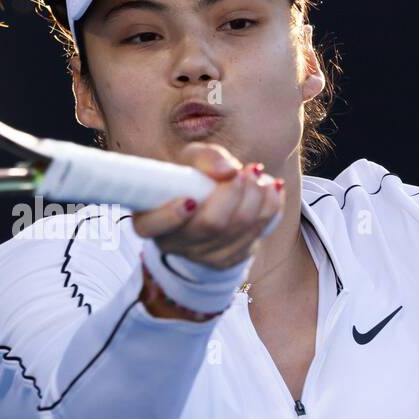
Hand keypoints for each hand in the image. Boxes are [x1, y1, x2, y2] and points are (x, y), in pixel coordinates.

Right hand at [130, 142, 284, 270]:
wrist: (207, 200)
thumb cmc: (192, 177)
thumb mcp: (191, 159)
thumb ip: (206, 157)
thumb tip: (228, 171)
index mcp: (149, 219)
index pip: (152, 225)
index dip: (170, 217)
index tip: (190, 201)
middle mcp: (173, 244)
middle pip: (211, 225)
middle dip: (234, 193)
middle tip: (244, 170)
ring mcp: (201, 257)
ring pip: (239, 230)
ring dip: (257, 197)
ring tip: (257, 174)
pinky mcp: (228, 260)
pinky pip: (257, 235)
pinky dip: (269, 208)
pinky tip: (269, 189)